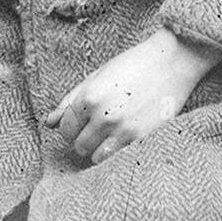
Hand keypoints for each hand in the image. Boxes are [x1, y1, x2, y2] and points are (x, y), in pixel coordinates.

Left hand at [45, 26, 221, 165]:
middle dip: (83, 137)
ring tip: (110, 131)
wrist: (172, 61)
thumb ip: (71, 99)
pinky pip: (117, 159)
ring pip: (95, 157)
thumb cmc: (133, 64)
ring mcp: (123, 130)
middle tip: (98, 123)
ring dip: (98, 147)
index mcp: (90, 96)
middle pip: (78, 145)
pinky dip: (115, 151)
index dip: (71, 125)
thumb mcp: (97, 75)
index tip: (81, 120)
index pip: (65, 128)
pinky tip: (123, 135)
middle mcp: (104, 116)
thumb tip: (49, 122)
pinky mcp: (142, 139)